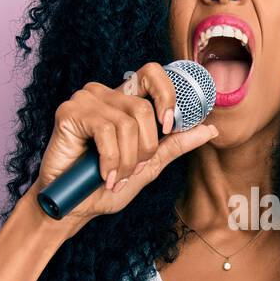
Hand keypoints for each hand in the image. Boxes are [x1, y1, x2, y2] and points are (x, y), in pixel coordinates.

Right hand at [33, 61, 218, 221]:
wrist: (73, 207)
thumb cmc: (104, 186)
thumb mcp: (149, 165)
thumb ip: (176, 144)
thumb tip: (210, 129)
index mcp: (124, 100)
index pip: (153, 73)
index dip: (168, 97)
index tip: (169, 128)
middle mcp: (105, 94)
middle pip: (144, 107)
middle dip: (145, 148)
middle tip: (132, 170)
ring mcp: (85, 100)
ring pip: (127, 123)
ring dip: (127, 161)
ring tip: (115, 177)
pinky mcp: (68, 112)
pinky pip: (106, 130)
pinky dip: (111, 160)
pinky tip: (104, 175)